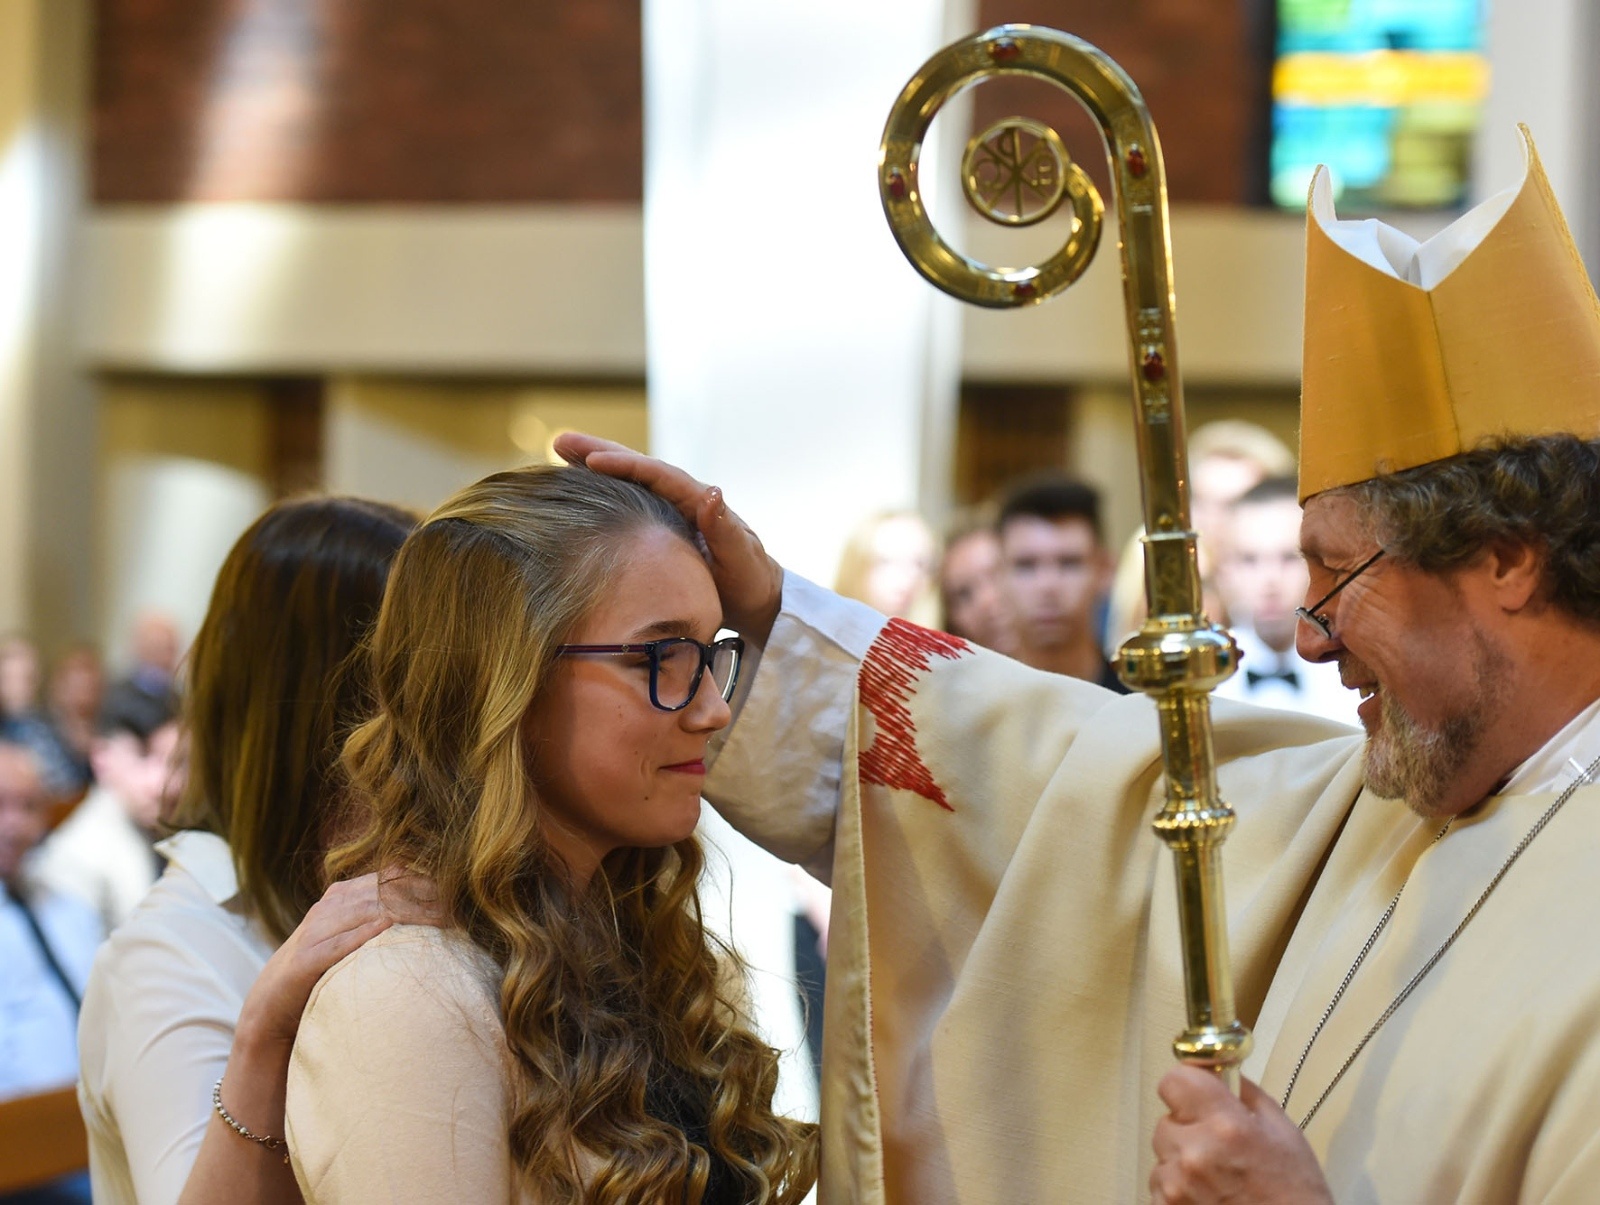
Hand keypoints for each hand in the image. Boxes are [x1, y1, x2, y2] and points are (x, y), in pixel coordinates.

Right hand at [235, 871, 440, 1053]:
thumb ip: (385, 920)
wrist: (273, 1008)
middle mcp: (330, 906)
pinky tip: (387, 928)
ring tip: (439, 918)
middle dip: (423, 896)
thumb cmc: (325, 972)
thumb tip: (434, 909)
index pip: (391, 878)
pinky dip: (364, 933)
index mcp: (344, 895)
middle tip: (457, 907)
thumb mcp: (355, 938)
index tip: (458, 895)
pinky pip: (339, 942)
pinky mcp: (306, 959)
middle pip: (384, 890)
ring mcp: (316, 929)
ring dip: (404, 911)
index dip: (425, 883)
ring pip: (366, 910)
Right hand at [554, 432, 783, 642]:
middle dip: (599, 451)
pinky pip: (628, 501)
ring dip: (595, 466)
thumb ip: (724, 528)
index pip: (656, 474)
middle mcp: (682, 498)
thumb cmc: (748, 580)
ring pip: (628, 481)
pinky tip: (578, 489)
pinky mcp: (662, 526)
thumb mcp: (740, 557)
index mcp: (697, 501)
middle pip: (636, 467)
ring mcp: (670, 511)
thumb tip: (712, 490)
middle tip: (560, 441)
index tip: (591, 460)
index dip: (624, 464)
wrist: (755, 597)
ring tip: (559, 454)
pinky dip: (603, 491)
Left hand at [1149, 1066, 1333, 1204]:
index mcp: (1226, 1126)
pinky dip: (1177, 1185)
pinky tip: (1208, 1193)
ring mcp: (1178, 1184)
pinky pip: (1160, 1182)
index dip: (1187, 1085)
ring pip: (1162, 1152)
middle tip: (1216, 1143)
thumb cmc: (1294, 1191)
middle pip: (1166, 1119)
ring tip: (1216, 1174)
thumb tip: (1218, 1069)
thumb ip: (1245, 1094)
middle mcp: (1196, 1152)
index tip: (1198, 1094)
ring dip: (1181, 1157)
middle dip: (1187, 1126)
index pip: (1174, 1080)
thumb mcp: (1283, 1132)